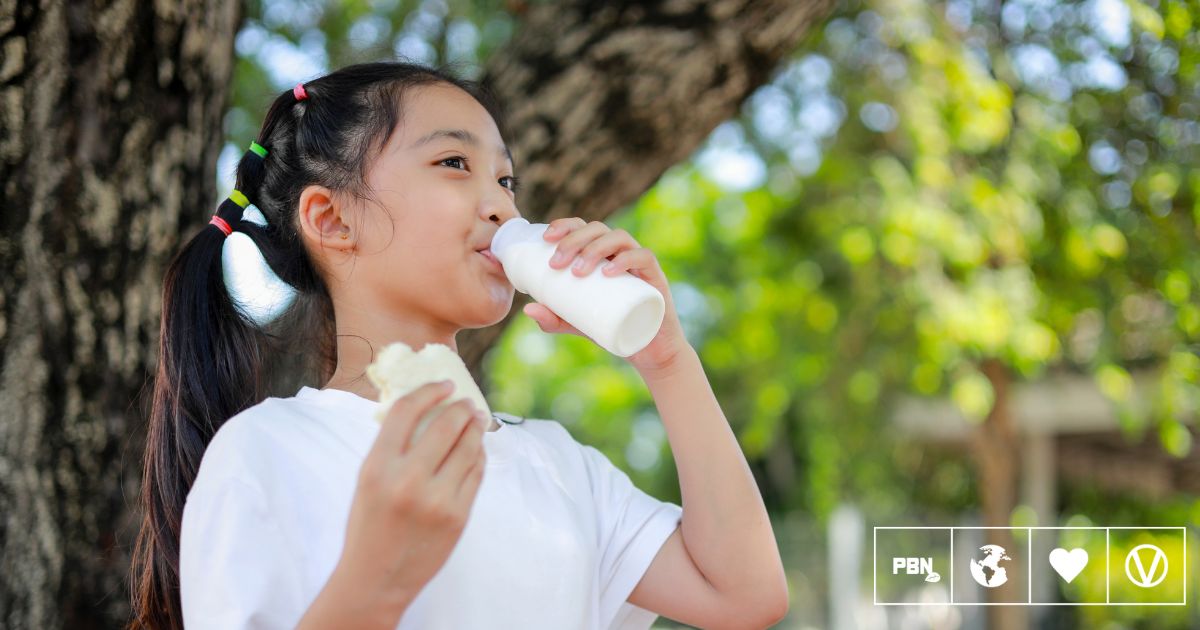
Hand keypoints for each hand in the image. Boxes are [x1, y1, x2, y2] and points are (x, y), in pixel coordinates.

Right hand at [333, 381, 487, 622]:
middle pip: (446, 426)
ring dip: (476, 429)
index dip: (428, 391)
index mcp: (378, 467)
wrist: (376, 578)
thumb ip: (392, 447)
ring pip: (468, 448)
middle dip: (461, 408)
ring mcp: (438, 500)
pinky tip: (477, 450)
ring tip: (477, 420)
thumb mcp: (367, 480)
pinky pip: (476, 475)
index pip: (406, 412)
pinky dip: (478, 457)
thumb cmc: (368, 524)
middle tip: (467, 402)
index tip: (444, 385)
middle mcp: (408, 481)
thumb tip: (424, 409)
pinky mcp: (458, 517)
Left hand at [523, 217, 690, 372]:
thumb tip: (527, 309)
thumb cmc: (610, 328)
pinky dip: (625, 260)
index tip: (546, 239)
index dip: (565, 225)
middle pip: (597, 229)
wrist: (646, 350)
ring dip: (594, 249)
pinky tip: (608, 271)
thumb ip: (552, 318)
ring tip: (577, 272)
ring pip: (618, 238)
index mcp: (601, 254)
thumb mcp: (575, 323)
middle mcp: (620, 251)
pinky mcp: (655, 277)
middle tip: (556, 264)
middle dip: (573, 241)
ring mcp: (638, 262)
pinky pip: (643, 257)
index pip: (583, 227)